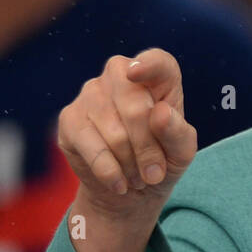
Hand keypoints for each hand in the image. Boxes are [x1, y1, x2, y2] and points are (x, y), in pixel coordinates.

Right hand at [57, 49, 196, 224]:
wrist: (131, 189)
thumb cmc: (163, 160)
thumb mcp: (181, 152)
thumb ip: (178, 133)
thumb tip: (160, 112)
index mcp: (157, 78)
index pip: (158, 61)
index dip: (149, 65)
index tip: (136, 73)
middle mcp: (120, 76)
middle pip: (135, 107)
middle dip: (149, 149)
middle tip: (155, 174)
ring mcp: (91, 93)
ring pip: (114, 132)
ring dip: (131, 164)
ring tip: (138, 177)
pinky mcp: (70, 118)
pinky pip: (92, 147)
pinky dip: (110, 172)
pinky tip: (119, 183)